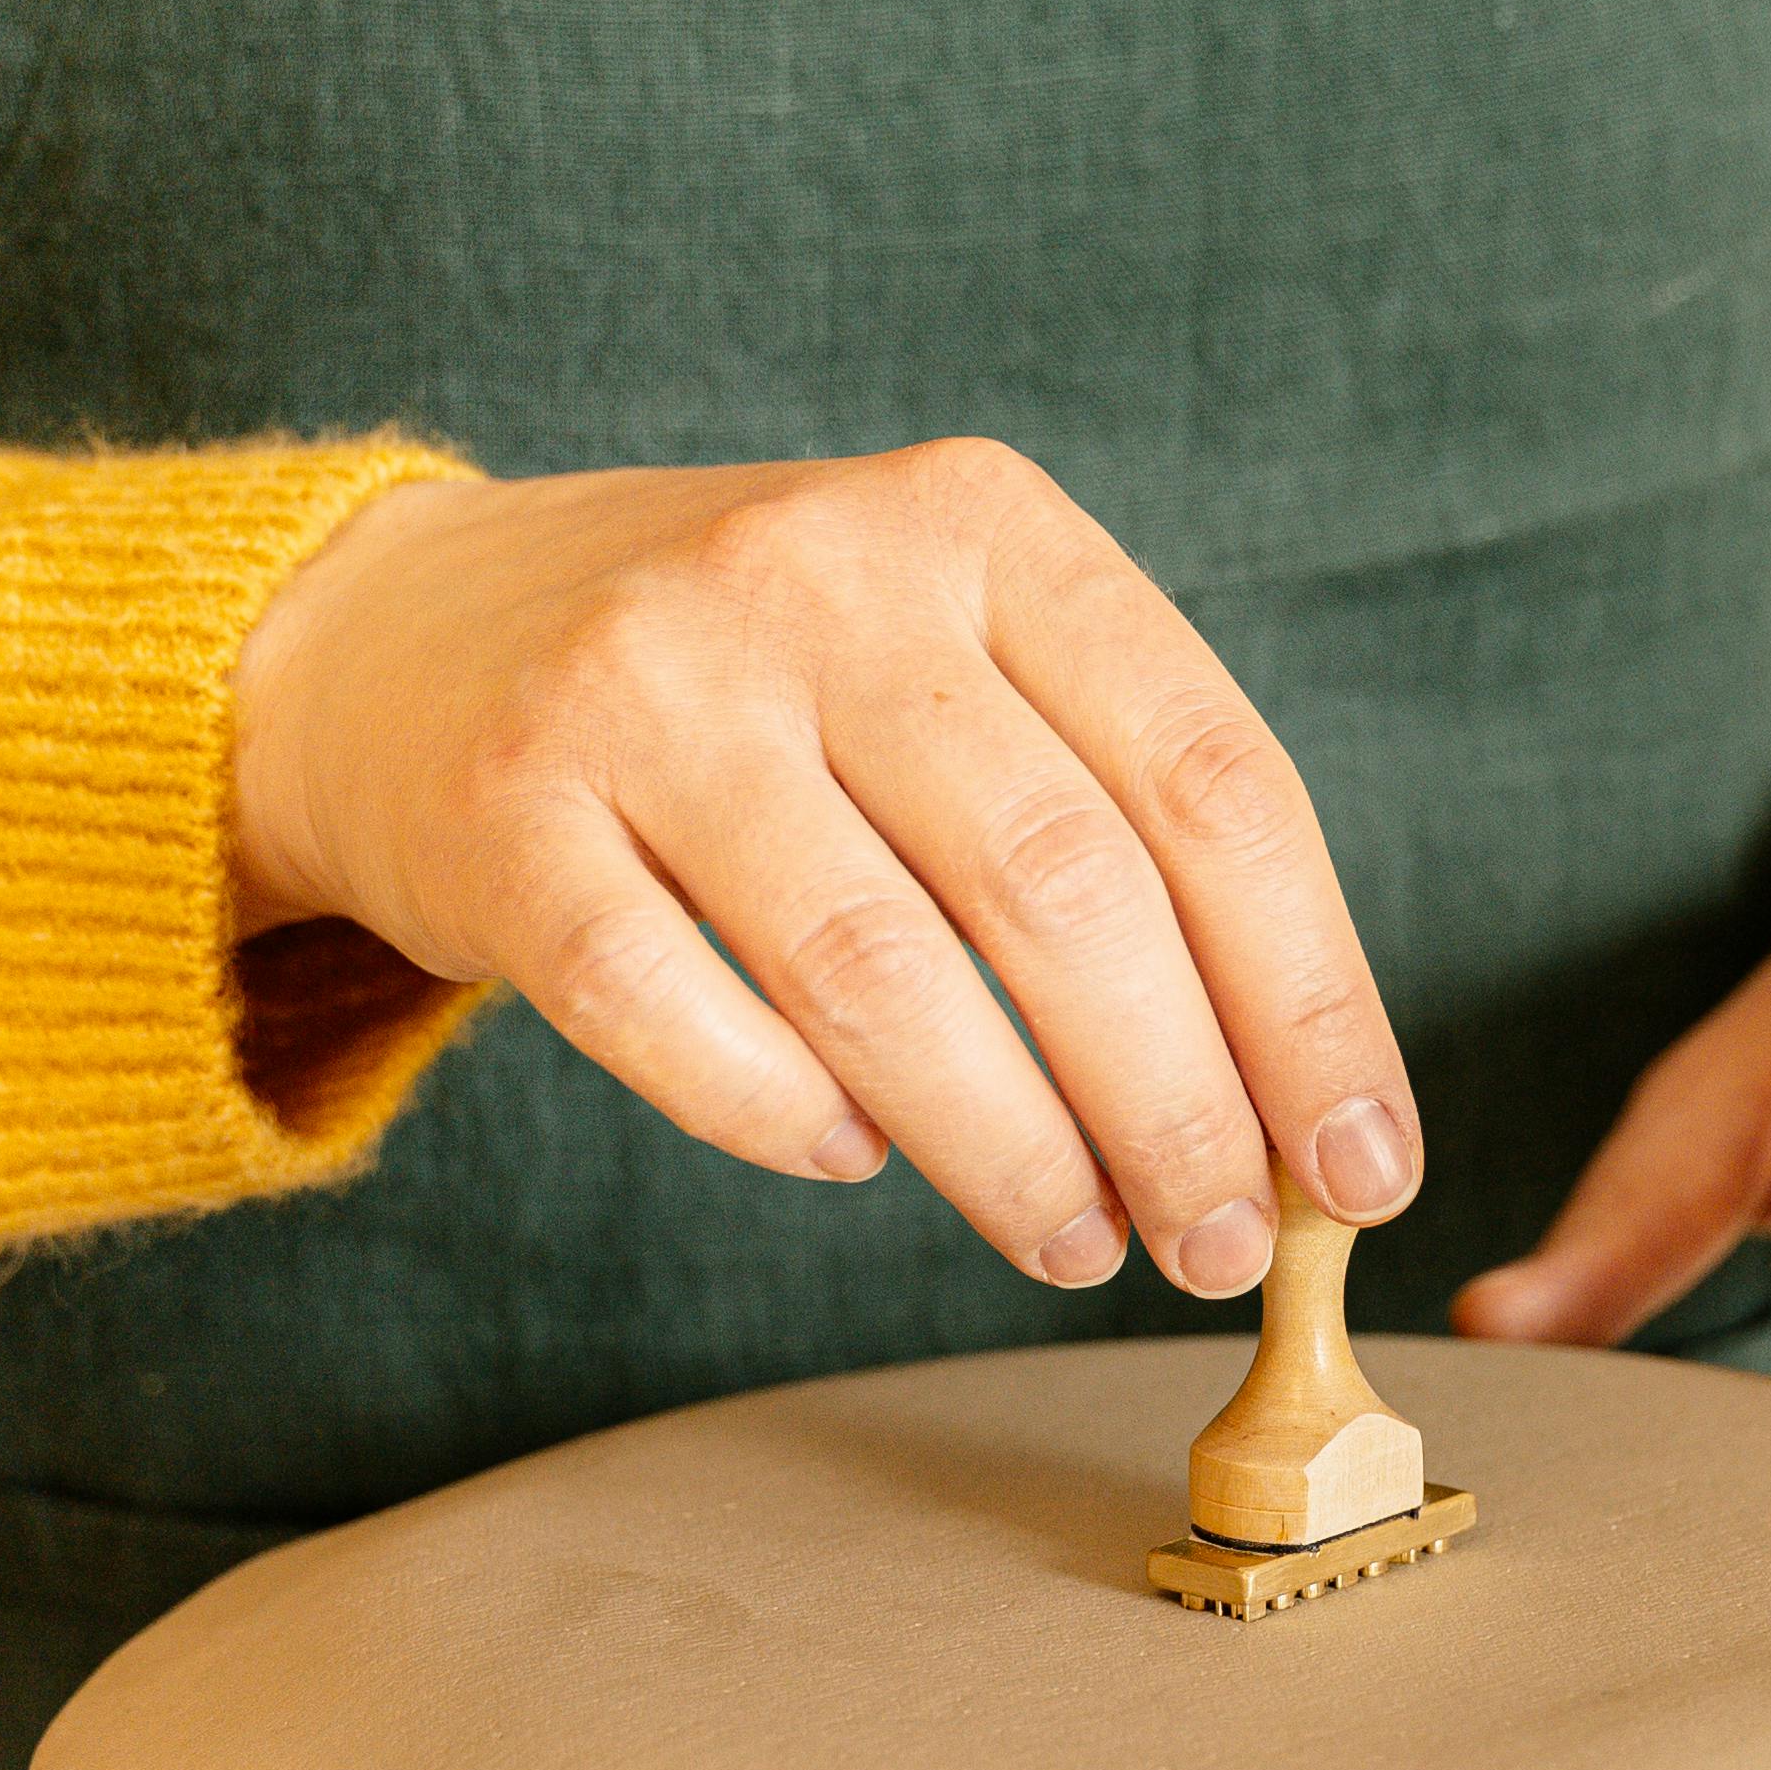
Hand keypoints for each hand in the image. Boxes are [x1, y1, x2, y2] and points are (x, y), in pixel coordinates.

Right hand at [230, 447, 1416, 1294]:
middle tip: (1220, 1246)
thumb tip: (1290, 1110)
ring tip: (1074, 1242)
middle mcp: (818, 573)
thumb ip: (1108, 820)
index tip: (1360, 1165)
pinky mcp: (505, 819)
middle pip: (1061, 888)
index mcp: (981, 523)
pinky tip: (856, 1159)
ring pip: (882, 976)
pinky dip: (794, 1124)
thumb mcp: (947, 657)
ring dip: (1012, 1152)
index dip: (1307, 998)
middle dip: (1176, 1107)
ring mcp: (647, 686)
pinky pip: (677, 1021)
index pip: (1210, 780)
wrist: (409, 635)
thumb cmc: (756, 690)